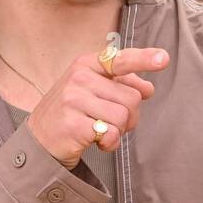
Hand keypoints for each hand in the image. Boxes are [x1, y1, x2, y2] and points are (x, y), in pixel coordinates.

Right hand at [27, 46, 169, 168]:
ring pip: (123, 117)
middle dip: (129, 117)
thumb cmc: (70, 114)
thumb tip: (148, 88)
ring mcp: (74, 100)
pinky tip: (96, 143)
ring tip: (100, 133)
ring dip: (118, 132)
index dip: (143, 59)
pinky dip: (109, 144)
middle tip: (111, 124)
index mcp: (86, 65)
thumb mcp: (91, 91)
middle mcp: (79, 78)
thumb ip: (118, 85)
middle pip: (131, 98)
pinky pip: (110, 134)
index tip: (164, 58)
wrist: (39, 141)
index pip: (120, 59)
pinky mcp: (73, 124)